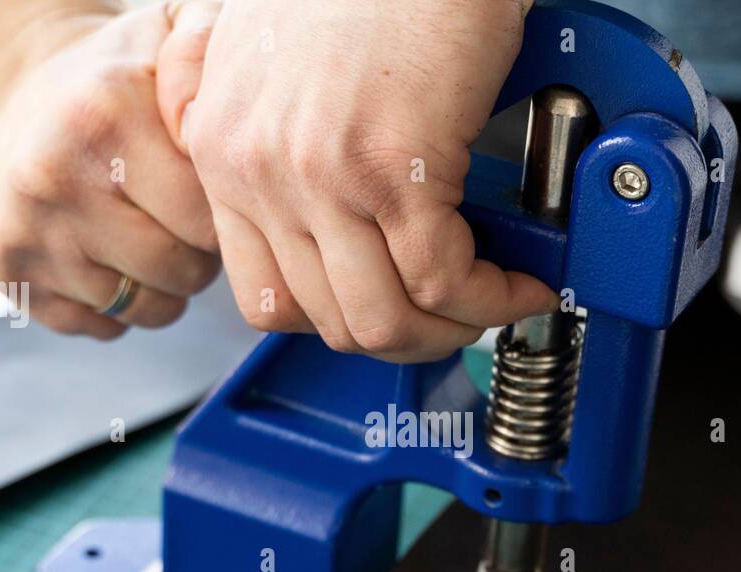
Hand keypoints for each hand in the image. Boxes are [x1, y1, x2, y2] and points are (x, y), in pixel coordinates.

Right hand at [0, 3, 222, 338]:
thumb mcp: (174, 33)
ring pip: (148, 310)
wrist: (28, 85)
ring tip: (143, 227)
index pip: (211, 222)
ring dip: (164, 282)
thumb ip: (211, 50)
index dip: (225, 214)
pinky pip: (105, 326)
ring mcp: (21, 230)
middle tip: (176, 210)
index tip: (205, 185)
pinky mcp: (3, 270)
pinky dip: (120, 303)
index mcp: (103, 116)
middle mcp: (51, 175)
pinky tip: (104, 250)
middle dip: (199, 251)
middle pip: (184, 272)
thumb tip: (214, 124)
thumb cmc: (127, 73)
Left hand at [158, 0, 557, 362]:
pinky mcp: (392, 167)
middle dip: (404, 338)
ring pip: (381, 322)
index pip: (265, 300)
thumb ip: (263, 137)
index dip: (338, 322)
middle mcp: (258, 170)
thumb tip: (308, 211)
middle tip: (452, 318)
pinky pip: (443, 283)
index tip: (388, 310)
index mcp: (223, 152)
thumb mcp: (269, 64)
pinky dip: (490, 298)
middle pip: (326, 324)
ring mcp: (320, 175)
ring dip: (448, 331)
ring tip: (489, 303)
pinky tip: (517, 280)